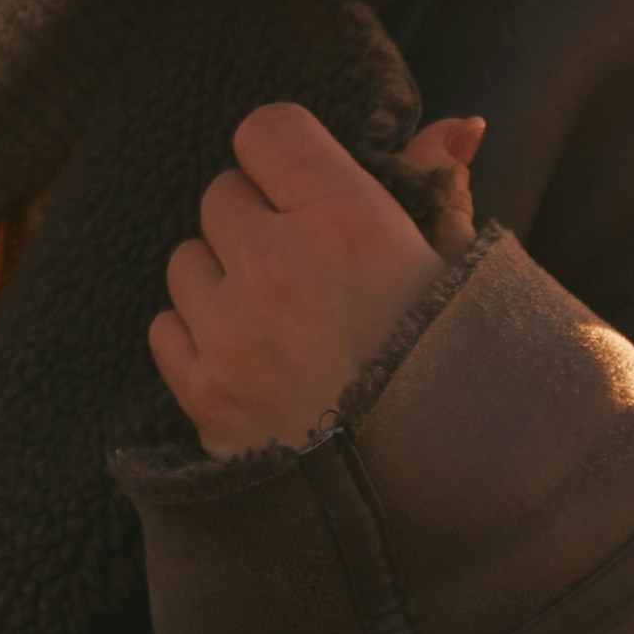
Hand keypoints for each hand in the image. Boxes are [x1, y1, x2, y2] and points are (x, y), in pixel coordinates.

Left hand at [153, 104, 480, 456]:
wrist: (433, 507)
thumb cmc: (461, 383)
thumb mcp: (467, 278)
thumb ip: (441, 192)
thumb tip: (457, 126)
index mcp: (348, 221)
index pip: (266, 130)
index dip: (286, 155)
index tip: (308, 186)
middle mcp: (276, 265)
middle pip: (220, 193)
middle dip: (257, 219)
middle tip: (308, 267)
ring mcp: (229, 332)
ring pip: (186, 260)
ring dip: (223, 279)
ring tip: (282, 321)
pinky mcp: (201, 394)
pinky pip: (165, 328)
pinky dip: (197, 338)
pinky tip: (253, 363)